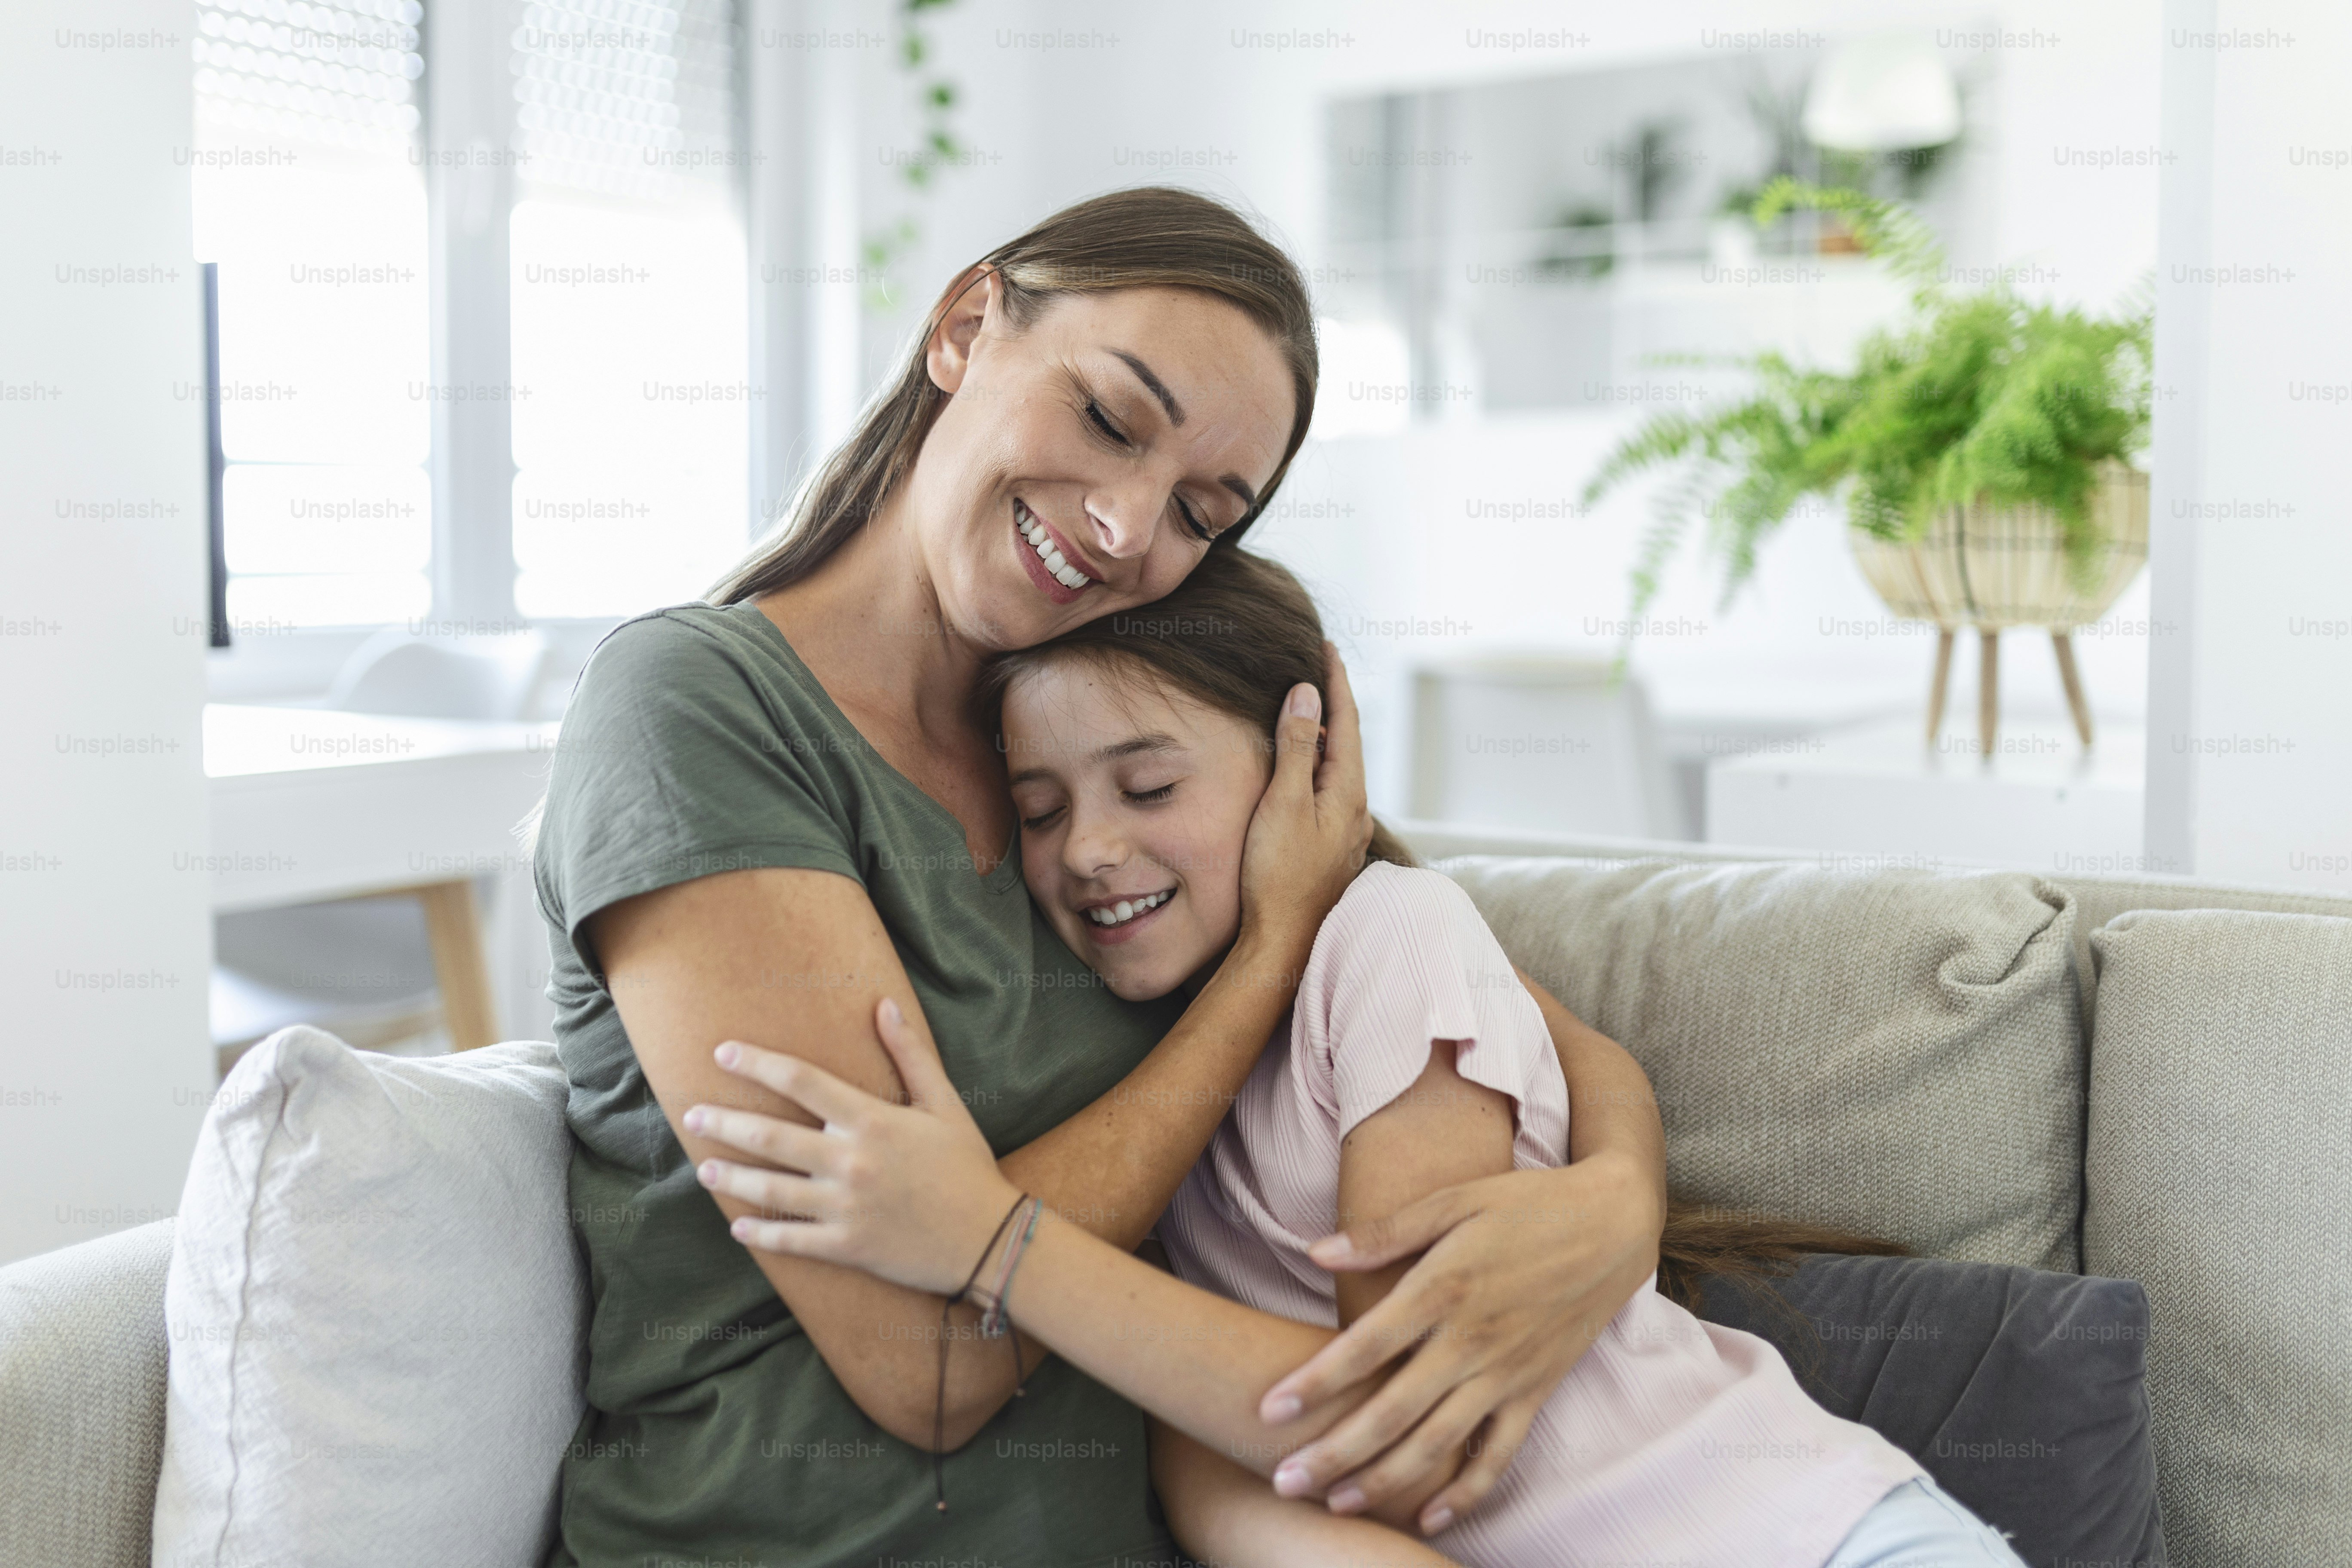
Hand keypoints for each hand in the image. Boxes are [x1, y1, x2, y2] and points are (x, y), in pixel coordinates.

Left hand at [685, 997, 1020, 1296]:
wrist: (989, 1239)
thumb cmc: (967, 1166)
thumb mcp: (945, 1103)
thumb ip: (911, 1054)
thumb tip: (884, 1004)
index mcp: (872, 1121)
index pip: (801, 1081)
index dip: (757, 1063)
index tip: (723, 1052)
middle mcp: (850, 1161)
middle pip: (771, 1136)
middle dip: (725, 1122)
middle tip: (692, 1112)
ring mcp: (845, 1207)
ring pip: (771, 1190)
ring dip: (731, 1177)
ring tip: (704, 1167)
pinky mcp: (847, 1246)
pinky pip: (792, 1240)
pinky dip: (760, 1235)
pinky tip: (738, 1228)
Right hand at [1237, 645, 1371, 970]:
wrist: (1282, 942)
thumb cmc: (1278, 874)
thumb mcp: (1284, 802)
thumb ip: (1298, 747)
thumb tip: (1308, 694)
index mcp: (1348, 792)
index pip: (1347, 721)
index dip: (1336, 681)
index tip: (1327, 647)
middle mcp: (1354, 810)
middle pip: (1347, 743)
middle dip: (1333, 705)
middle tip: (1315, 671)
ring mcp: (1344, 832)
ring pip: (1338, 769)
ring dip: (1324, 737)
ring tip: (1306, 713)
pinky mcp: (1329, 848)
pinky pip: (1327, 792)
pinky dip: (1316, 767)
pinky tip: (1300, 773)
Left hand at [1264, 1154, 1663, 1534]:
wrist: (1616, 1223)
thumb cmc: (1529, 1203)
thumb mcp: (1456, 1199)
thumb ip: (1385, 1232)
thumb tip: (1315, 1252)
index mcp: (1444, 1288)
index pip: (1365, 1346)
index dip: (1315, 1381)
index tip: (1268, 1409)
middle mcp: (1472, 1340)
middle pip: (1391, 1411)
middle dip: (1333, 1452)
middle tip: (1284, 1481)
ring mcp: (1507, 1372)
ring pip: (1437, 1443)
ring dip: (1384, 1480)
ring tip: (1335, 1504)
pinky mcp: (1537, 1390)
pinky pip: (1499, 1454)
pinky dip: (1467, 1492)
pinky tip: (1431, 1517)